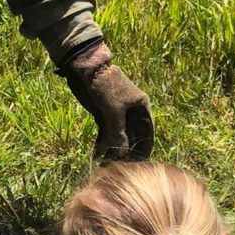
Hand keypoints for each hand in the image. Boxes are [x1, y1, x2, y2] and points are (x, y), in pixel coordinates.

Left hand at [61, 42, 154, 160]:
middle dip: (125, 150)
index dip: (143, 147)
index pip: (147, 132)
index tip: (139, 162)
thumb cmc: (106, 86)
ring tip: (104, 162)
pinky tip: (97, 153)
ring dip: (112, 148)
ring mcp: (117, 114)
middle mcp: (131, 112)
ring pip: (117, 135)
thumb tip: (123, 152)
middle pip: (131, 135)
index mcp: (141, 107)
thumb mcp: (114, 111)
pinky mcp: (104, 114)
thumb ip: (119, 132)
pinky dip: (102, 142)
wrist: (87, 69)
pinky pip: (105, 131)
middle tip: (118, 165)